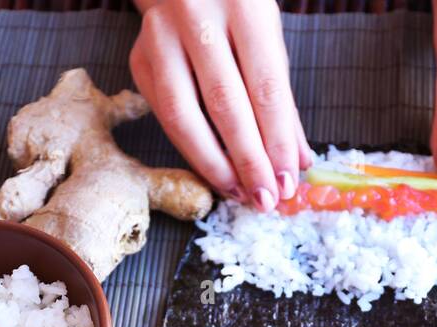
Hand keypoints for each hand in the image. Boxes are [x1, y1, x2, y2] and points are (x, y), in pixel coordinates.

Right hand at [130, 0, 311, 208]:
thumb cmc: (235, 12)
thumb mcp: (268, 42)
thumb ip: (282, 101)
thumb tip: (298, 163)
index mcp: (244, 7)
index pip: (266, 88)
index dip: (277, 142)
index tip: (288, 182)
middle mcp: (197, 17)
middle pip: (225, 104)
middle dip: (248, 161)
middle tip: (265, 198)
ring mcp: (161, 37)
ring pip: (183, 115)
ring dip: (213, 163)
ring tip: (238, 192)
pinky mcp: (139, 58)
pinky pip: (164, 115)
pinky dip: (191, 149)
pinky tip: (213, 170)